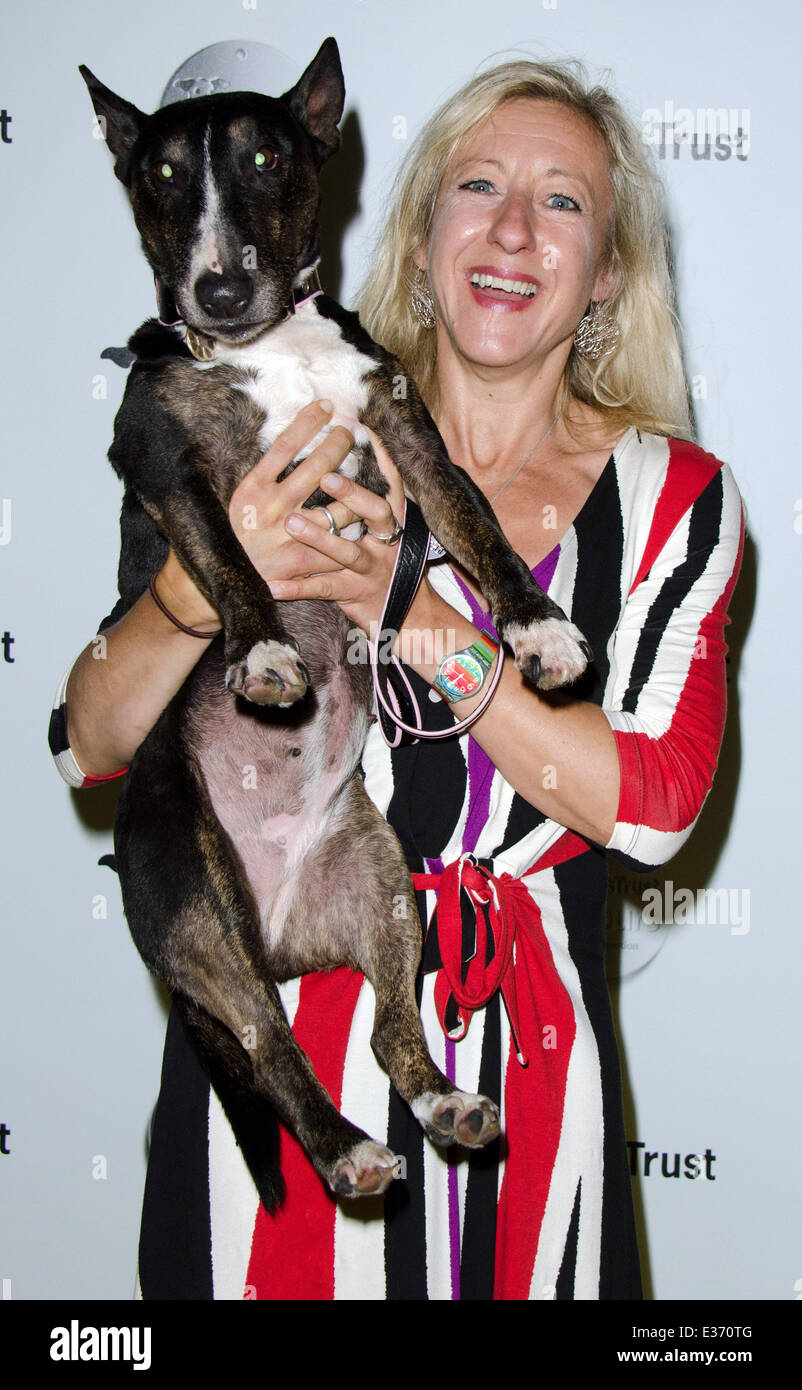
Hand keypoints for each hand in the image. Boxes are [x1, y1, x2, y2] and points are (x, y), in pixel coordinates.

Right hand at [228, 399, 361, 583]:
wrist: (220, 585)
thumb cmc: (231, 536)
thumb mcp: (238, 500)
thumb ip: (263, 477)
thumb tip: (291, 445)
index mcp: (252, 489)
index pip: (284, 446)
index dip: (309, 422)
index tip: (327, 406)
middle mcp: (272, 508)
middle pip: (317, 469)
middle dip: (339, 446)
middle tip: (349, 434)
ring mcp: (289, 536)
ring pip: (339, 508)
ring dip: (355, 493)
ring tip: (364, 481)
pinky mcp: (302, 562)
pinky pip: (338, 544)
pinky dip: (351, 534)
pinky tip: (364, 524)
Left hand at [270, 432, 408, 633]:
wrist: (407, 620)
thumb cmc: (386, 568)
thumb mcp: (387, 536)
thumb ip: (369, 507)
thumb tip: (347, 465)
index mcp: (394, 524)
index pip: (391, 487)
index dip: (383, 460)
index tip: (365, 432)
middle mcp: (387, 544)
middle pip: (376, 513)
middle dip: (352, 494)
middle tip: (326, 477)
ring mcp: (371, 571)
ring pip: (347, 551)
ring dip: (319, 537)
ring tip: (291, 522)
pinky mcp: (354, 596)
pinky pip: (322, 590)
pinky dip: (296, 588)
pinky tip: (272, 584)